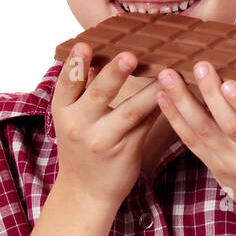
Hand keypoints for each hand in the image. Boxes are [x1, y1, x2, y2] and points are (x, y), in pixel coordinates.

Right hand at [49, 44, 163, 208]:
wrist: (85, 190)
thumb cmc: (82, 144)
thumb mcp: (74, 117)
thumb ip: (85, 88)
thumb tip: (103, 49)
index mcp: (63, 111)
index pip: (67, 84)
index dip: (76, 65)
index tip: (85, 45)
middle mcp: (78, 125)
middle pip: (98, 95)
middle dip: (114, 74)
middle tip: (130, 56)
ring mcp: (103, 140)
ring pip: (130, 111)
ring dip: (149, 91)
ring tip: (166, 72)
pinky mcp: (126, 150)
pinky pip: (146, 123)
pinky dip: (160, 106)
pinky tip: (173, 92)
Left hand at [154, 60, 235, 212]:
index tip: (229, 82)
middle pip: (231, 126)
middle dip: (211, 94)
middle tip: (199, 66)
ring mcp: (234, 163)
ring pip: (205, 132)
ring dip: (184, 102)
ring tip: (169, 76)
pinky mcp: (214, 167)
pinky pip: (192, 142)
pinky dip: (176, 118)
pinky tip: (163, 98)